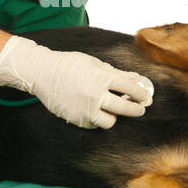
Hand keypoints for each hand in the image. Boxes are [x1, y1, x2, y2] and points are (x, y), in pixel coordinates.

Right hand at [0, 35, 154, 128]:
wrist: (42, 73)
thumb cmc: (69, 64)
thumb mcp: (95, 63)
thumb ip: (117, 73)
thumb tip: (136, 78)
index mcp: (102, 77)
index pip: (130, 89)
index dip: (141, 94)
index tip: (145, 96)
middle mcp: (95, 95)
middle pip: (125, 108)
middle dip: (136, 109)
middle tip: (140, 109)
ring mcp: (85, 109)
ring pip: (111, 121)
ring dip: (115, 116)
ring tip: (114, 109)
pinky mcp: (76, 119)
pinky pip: (95, 124)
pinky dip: (98, 119)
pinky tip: (97, 110)